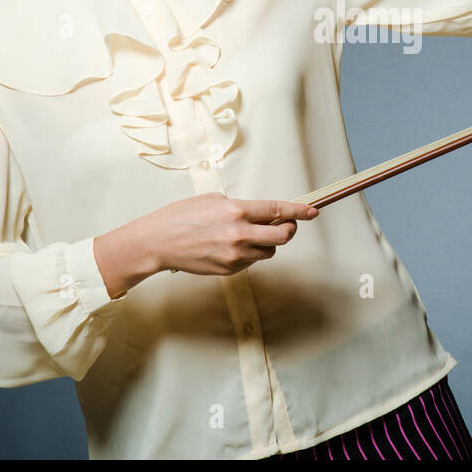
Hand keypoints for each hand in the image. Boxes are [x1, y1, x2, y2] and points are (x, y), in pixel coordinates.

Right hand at [141, 193, 317, 276]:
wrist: (158, 243)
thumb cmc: (180, 217)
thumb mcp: (211, 200)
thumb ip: (238, 207)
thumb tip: (257, 213)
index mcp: (237, 211)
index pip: (277, 211)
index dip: (299, 212)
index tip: (313, 211)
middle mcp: (240, 234)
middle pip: (282, 237)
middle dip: (289, 230)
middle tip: (286, 226)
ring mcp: (235, 255)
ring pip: (268, 252)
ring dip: (267, 243)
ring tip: (249, 235)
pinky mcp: (229, 270)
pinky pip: (251, 262)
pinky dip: (249, 254)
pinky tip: (231, 246)